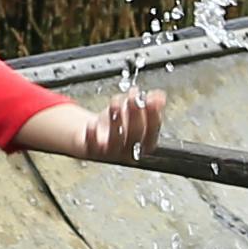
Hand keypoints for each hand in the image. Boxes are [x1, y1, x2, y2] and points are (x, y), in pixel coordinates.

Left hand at [22, 87, 166, 164]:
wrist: (88, 138)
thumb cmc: (112, 125)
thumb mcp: (129, 113)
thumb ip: (143, 105)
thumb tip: (160, 96)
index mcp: (140, 144)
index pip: (152, 134)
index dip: (154, 118)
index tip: (152, 99)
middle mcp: (125, 151)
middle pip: (134, 137)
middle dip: (135, 117)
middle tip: (132, 98)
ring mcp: (107, 152)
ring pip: (114, 141)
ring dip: (116, 122)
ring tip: (115, 102)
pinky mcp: (90, 150)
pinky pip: (91, 146)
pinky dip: (92, 136)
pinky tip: (91, 124)